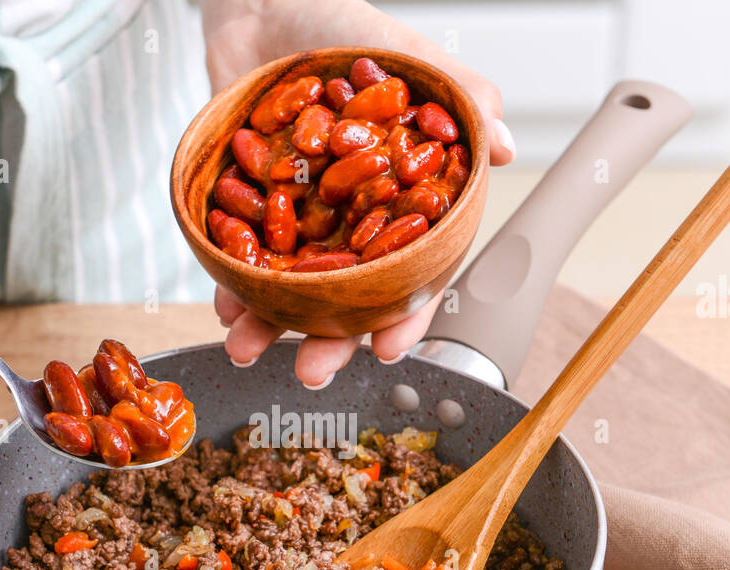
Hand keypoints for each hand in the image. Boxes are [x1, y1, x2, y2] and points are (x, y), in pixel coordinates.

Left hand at [201, 0, 514, 386]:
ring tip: (248, 349)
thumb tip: (507, 146)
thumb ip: (460, 95)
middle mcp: (352, 220)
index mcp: (401, 199)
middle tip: (315, 373)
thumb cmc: (341, 24)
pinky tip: (222, 309)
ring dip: (271, 328)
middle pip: (348, 298)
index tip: (387, 350)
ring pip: (291, 290)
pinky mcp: (251, 209)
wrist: (261, 3)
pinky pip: (240, 261)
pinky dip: (229, 287)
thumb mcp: (405, 53)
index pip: (413, 270)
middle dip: (331, 341)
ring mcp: (299, 219)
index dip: (404, 315)